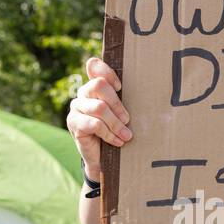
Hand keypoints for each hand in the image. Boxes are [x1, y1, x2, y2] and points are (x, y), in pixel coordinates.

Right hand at [67, 57, 131, 181]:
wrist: (101, 156)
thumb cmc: (115, 130)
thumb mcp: (121, 114)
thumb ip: (125, 99)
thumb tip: (149, 87)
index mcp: (95, 85)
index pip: (95, 66)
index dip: (107, 72)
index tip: (120, 87)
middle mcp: (83, 93)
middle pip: (99, 85)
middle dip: (117, 104)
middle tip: (128, 120)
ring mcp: (76, 107)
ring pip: (99, 108)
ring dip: (116, 124)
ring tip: (127, 136)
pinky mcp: (73, 123)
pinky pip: (94, 124)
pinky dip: (109, 134)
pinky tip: (117, 142)